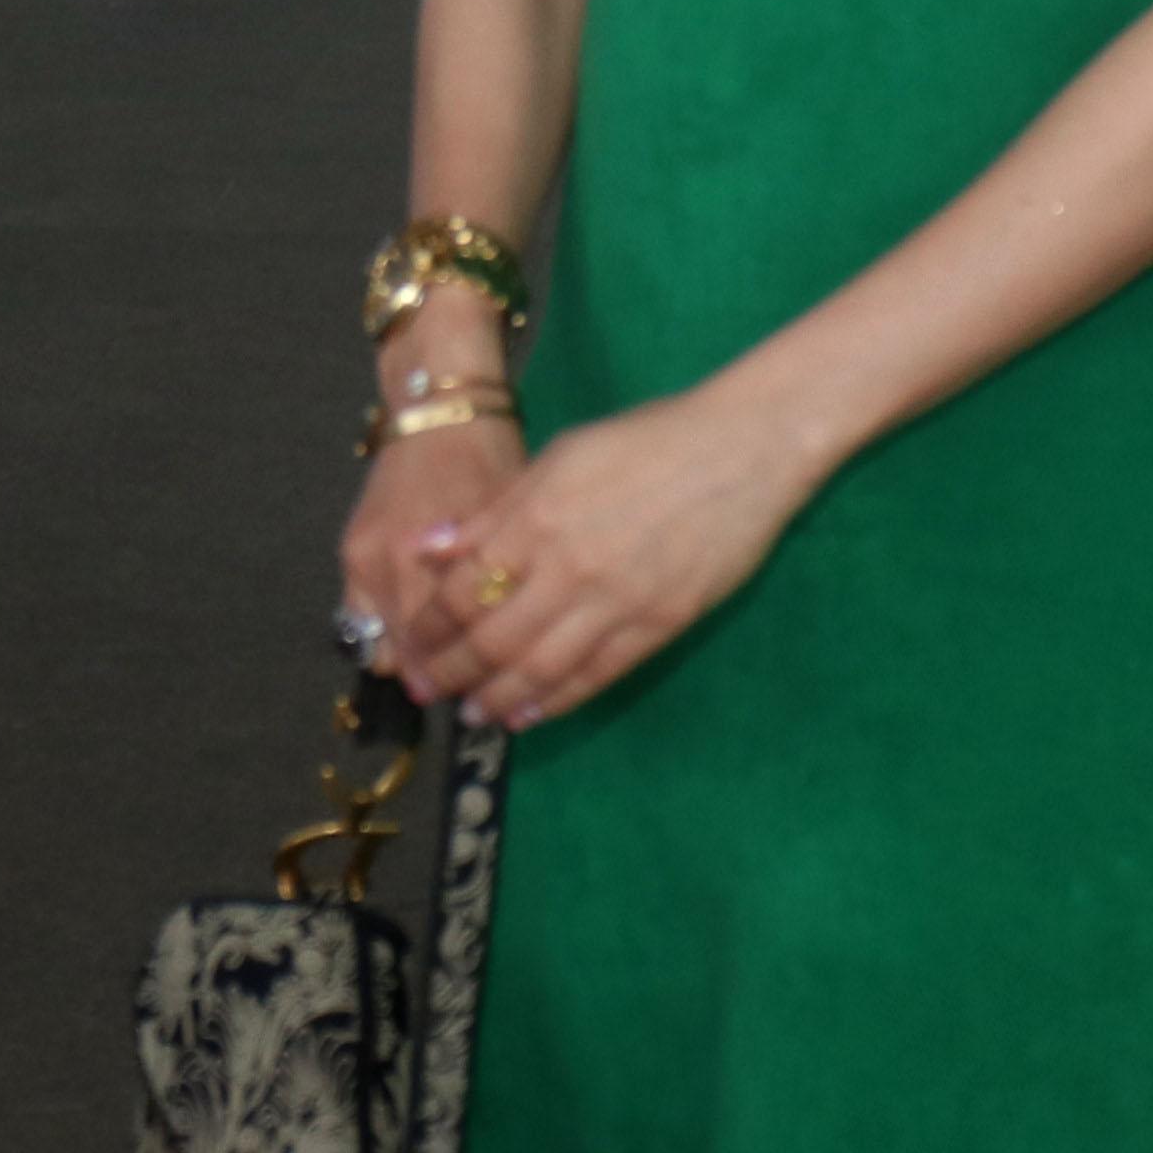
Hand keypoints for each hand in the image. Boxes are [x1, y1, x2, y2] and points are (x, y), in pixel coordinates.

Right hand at [338, 421, 527, 682]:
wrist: (437, 412)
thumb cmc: (492, 462)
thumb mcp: (510, 526)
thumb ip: (499, 587)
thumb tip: (511, 645)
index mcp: (442, 560)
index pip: (449, 647)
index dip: (469, 678)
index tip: (487, 694)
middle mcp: (394, 566)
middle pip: (410, 656)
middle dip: (437, 678)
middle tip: (463, 689)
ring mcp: (365, 560)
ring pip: (380, 643)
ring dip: (407, 660)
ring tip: (436, 668)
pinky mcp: (350, 550)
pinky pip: (359, 615)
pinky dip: (382, 632)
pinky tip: (406, 637)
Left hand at [390, 386, 825, 730]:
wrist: (739, 451)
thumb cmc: (647, 440)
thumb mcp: (560, 457)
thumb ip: (493, 510)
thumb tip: (427, 548)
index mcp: (538, 518)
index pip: (464, 589)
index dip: (430, 625)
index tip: (413, 642)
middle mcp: (569, 567)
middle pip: (493, 639)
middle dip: (453, 671)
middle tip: (431, 688)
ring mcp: (617, 602)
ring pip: (540, 669)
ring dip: (497, 697)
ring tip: (474, 712)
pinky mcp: (659, 626)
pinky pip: (596, 675)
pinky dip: (556, 700)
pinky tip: (530, 711)